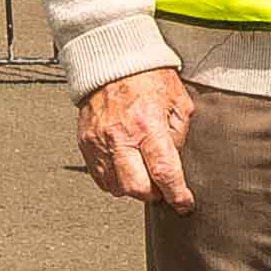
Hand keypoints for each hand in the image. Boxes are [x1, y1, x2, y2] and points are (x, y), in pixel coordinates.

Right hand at [75, 68, 196, 208]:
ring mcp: (99, 142)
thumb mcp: (179, 103)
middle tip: (163, 189)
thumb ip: (180, 135)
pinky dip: (114, 181)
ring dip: (133, 189)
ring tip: (144, 176)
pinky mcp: (85, 143)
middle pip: (136, 187)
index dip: (176, 195)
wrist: (112, 64)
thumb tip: (178, 161)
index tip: (185, 205)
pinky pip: (99, 177)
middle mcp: (120, 137)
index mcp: (148, 127)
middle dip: (154, 195)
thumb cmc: (148, 80)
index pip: (163, 172)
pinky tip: (126, 170)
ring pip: (115, 186)